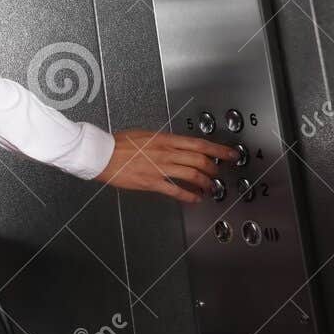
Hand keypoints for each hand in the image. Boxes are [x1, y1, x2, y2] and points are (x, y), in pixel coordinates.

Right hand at [94, 129, 238, 202]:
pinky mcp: (152, 182)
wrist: (102, 154)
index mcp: (164, 139)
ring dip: (205, 182)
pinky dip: (189, 196)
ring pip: (193, 175)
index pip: (199, 144)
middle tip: (218, 172)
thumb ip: (163, 141)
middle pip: (200, 160)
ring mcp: (160, 168)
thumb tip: (175, 145)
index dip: (218, 150)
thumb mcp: (145, 134)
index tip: (230, 154)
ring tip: (210, 186)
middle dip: (214, 168)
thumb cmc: (118, 143)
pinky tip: (195, 198)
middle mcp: (166, 153)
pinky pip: (176, 191)